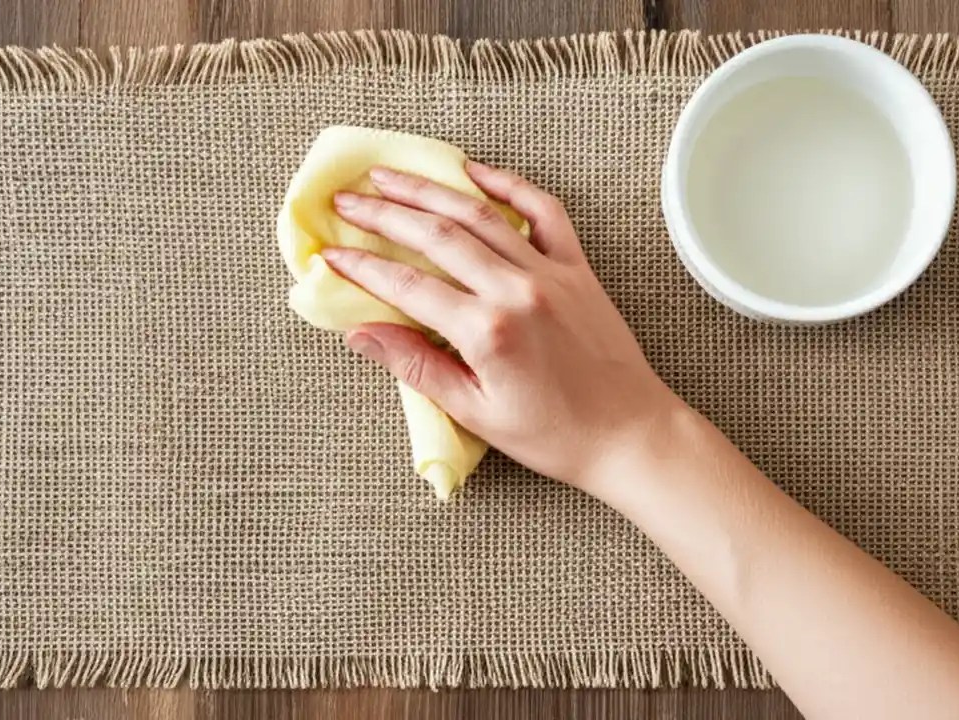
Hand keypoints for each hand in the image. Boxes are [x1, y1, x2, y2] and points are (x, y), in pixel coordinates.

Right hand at [323, 161, 682, 494]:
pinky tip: (474, 170)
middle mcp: (516, 290)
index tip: (329, 255)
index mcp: (487, 331)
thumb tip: (361, 335)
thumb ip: (417, 367)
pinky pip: (542, 210)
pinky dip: (507, 184)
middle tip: (345, 201)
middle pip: (436, 236)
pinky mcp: (577, 267)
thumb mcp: (476, 412)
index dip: (362, 268)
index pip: (407, 286)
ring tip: (388, 176)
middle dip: (383, 215)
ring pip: (479, 214)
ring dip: (429, 190)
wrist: (629, 434)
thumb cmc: (554, 435)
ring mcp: (550, 271)